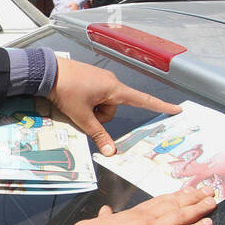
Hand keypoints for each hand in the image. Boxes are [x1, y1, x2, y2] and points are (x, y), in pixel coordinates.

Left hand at [49, 56, 179, 155]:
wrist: (48, 72)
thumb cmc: (67, 91)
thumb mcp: (82, 116)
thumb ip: (98, 134)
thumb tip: (111, 153)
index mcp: (114, 89)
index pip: (142, 100)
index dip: (160, 106)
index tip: (176, 109)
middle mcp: (111, 82)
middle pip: (113, 110)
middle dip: (100, 116)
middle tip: (82, 111)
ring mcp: (101, 79)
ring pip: (103, 105)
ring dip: (92, 110)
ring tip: (76, 102)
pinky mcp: (92, 78)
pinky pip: (95, 97)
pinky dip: (88, 103)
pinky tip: (74, 97)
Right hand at [70, 189, 215, 224]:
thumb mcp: (94, 223)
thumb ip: (104, 218)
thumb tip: (106, 212)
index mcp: (130, 215)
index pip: (158, 202)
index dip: (175, 196)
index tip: (186, 191)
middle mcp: (143, 219)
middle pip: (173, 205)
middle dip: (192, 198)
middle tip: (207, 191)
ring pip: (180, 217)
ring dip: (199, 209)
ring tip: (212, 203)